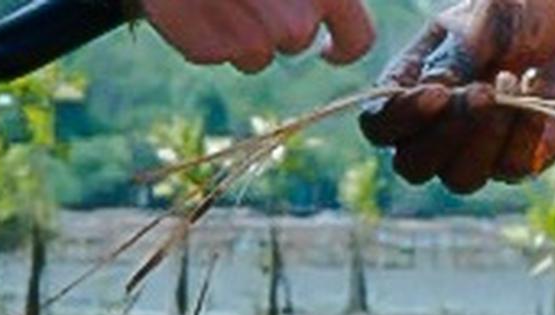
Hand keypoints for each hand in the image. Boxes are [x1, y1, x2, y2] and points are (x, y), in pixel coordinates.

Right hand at [147, 0, 381, 71]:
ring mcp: (251, 39)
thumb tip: (320, 18)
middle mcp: (295, 21)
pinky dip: (199, 30)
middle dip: (275, 20)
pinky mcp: (209, 49)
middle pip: (295, 41)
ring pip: (255, 56)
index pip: (356, 38)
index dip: (341, 47)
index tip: (327, 49)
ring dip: (237, 28)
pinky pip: (211, 53)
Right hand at [361, 0, 554, 192]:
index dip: (400, 119)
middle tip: (481, 91)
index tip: (435, 93)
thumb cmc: (514, 14)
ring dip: (485, 137)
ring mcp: (473, 153)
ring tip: (513, 87)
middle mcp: (434, 131)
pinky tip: (537, 99)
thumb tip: (438, 85)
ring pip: (460, 179)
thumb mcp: (483, 17)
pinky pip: (509, 170)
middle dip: (446, 135)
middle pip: (413, 167)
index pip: (380, 126)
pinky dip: (523, 134)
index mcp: (410, 88)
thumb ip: (458, 50)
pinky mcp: (512, 163)